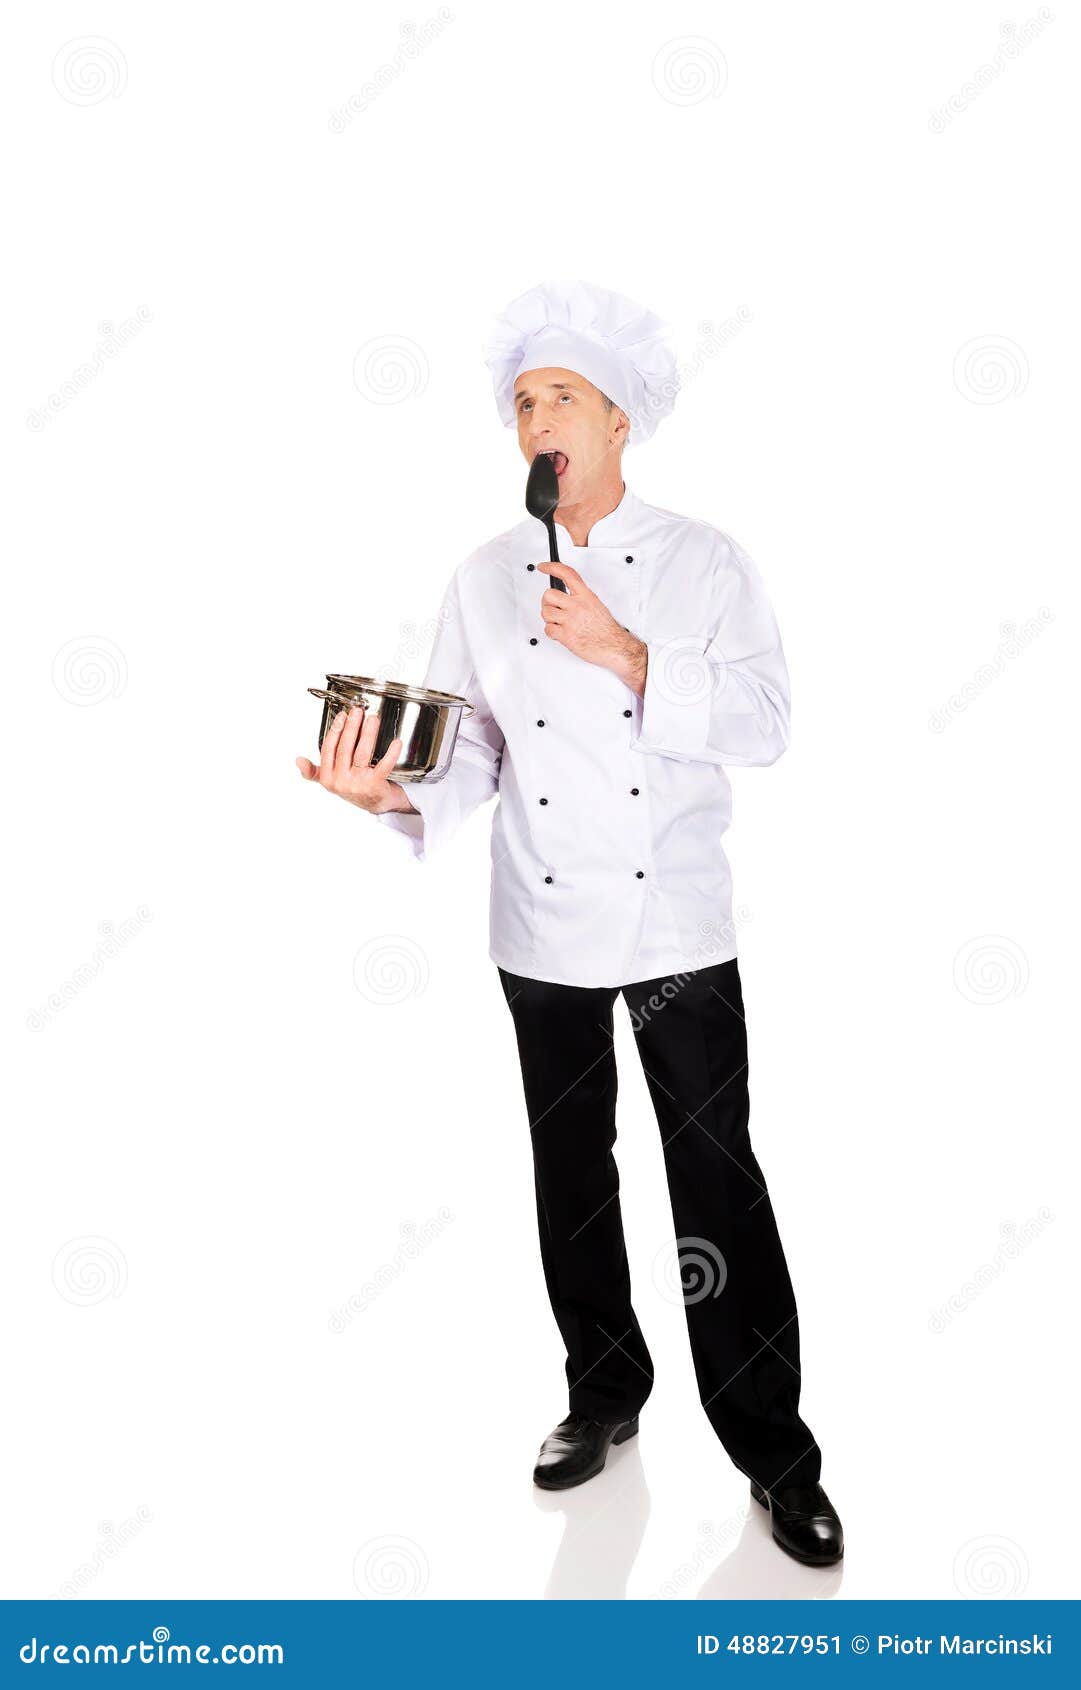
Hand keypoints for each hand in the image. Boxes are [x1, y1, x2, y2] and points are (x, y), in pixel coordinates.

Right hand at [295, 704, 413, 812]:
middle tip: (358, 711)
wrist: (374, 804)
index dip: (335, 730)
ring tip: (372, 719)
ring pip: (362, 753)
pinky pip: (383, 766)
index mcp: (327, 777)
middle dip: (352, 727)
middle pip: (345, 748)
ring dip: (368, 733)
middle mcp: (341, 781)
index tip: (342, 716)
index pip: (328, 749)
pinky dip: (391, 753)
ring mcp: (358, 784)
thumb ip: (313, 771)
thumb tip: (298, 760)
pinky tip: (396, 742)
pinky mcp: (375, 785)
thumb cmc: (353, 787)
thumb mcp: (330, 781)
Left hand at [535, 562, 647, 693]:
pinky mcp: (566, 635)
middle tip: (553, 607)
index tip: (543, 567)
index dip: (552, 567)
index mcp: (586, 596)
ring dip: (549, 618)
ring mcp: (570, 620)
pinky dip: (551, 632)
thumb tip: (566, 597)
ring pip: (545, 612)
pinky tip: (560, 632)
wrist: (614, 646)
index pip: (566, 574)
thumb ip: (581, 598)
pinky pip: (548, 629)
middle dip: (547, 602)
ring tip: (559, 622)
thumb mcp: (596, 605)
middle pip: (548, 594)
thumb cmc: (607, 630)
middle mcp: (577, 606)